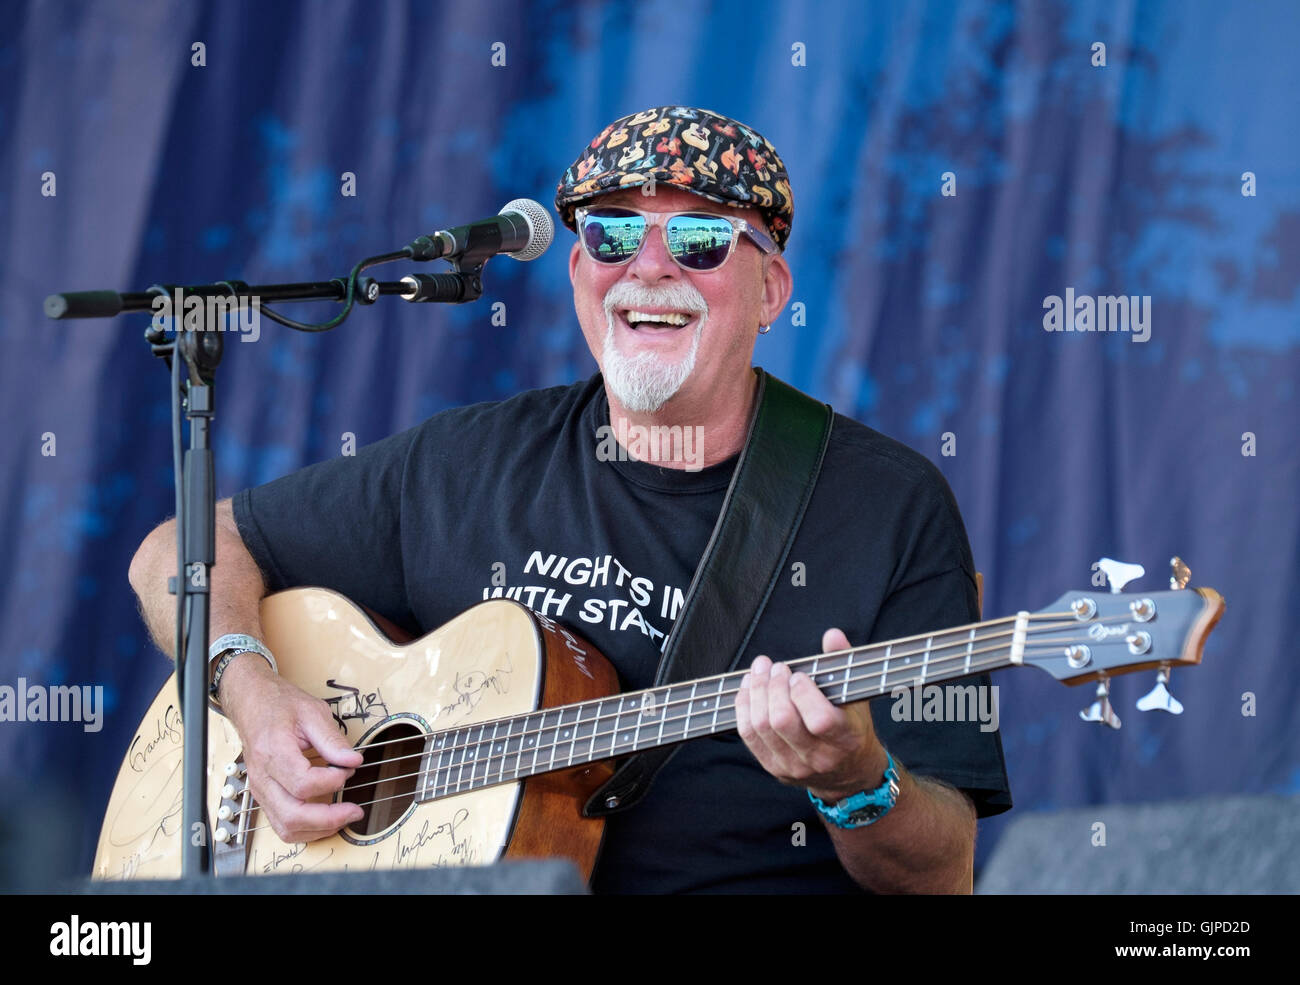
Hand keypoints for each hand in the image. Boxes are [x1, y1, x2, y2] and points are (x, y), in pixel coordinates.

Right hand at [219, 654, 364, 842]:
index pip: (302, 783)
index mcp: (273, 751)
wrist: (253, 705)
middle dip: (328, 818)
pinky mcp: (265, 797)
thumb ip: (333, 740)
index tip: (348, 769)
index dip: (331, 781)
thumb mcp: (312, 712)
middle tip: (354, 810)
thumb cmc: (280, 706)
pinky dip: (307, 829)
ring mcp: (261, 790)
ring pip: (286, 828)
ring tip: (344, 816)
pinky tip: (327, 819)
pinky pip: (283, 825)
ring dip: (319, 829)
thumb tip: (353, 761)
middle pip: (293, 814)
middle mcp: (262, 777)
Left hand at [734, 628, 888, 801]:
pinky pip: (749, 736)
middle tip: (776, 667)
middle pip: (782, 721)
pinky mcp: (774, 768)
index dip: (803, 692)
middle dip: (773, 687)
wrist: (849, 773)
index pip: (819, 720)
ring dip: (755, 692)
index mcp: (845, 740)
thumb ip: (844, 663)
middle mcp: (818, 758)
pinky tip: (748, 688)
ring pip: (761, 727)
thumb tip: (832, 635)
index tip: (799, 675)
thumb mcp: (857, 696)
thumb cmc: (852, 727)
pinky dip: (743, 707)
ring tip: (759, 671)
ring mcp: (793, 766)